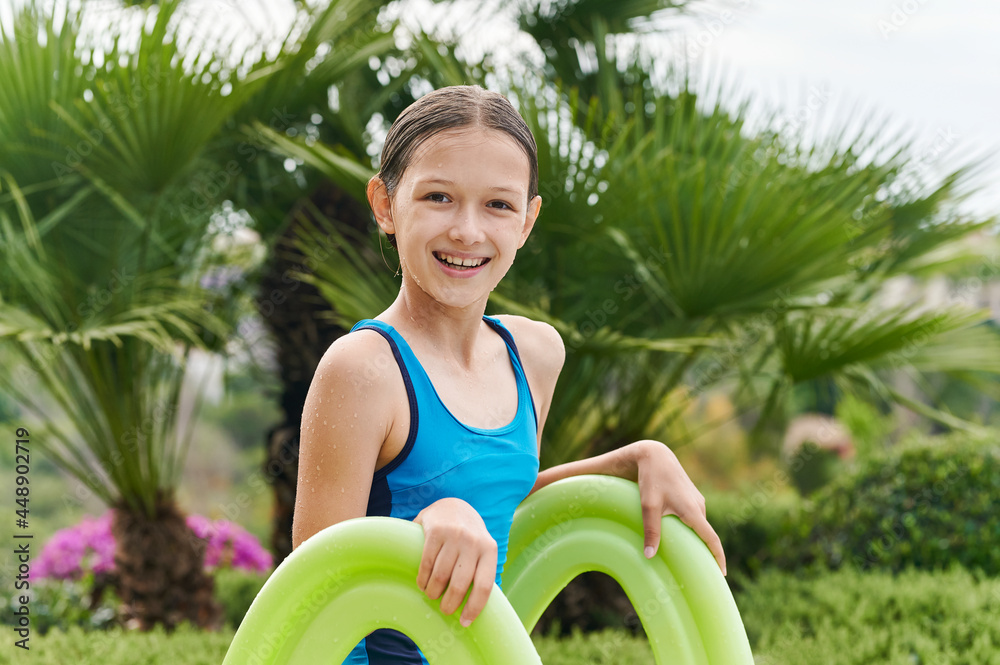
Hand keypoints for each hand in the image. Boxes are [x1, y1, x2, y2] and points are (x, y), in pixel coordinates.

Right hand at [413, 497, 497, 625]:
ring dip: (433, 592)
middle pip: (460, 584)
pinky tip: (422, 583)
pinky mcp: (435, 531)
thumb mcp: (482, 548)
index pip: (484, 586)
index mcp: (489, 549)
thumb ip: (480, 570)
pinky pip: (426, 563)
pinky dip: (423, 578)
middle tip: (445, 610)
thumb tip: (475, 606)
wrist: (453, 505)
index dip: (474, 608)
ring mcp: (454, 535)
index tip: (465, 622)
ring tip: (431, 595)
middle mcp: (473, 542)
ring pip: (441, 576)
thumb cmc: (469, 536)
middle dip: (450, 603)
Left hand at [629, 440, 726, 575]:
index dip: (718, 557)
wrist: (654, 454)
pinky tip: (682, 536)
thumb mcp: (648, 506)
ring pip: (699, 525)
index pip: (711, 539)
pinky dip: (692, 529)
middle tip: (704, 573)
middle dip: (707, 553)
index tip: (722, 574)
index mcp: (693, 510)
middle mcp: (699, 506)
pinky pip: (694, 517)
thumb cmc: (651, 479)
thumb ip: (651, 531)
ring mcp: (695, 500)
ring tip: (693, 558)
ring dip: (698, 539)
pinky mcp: (689, 496)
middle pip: (706, 534)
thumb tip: (649, 556)